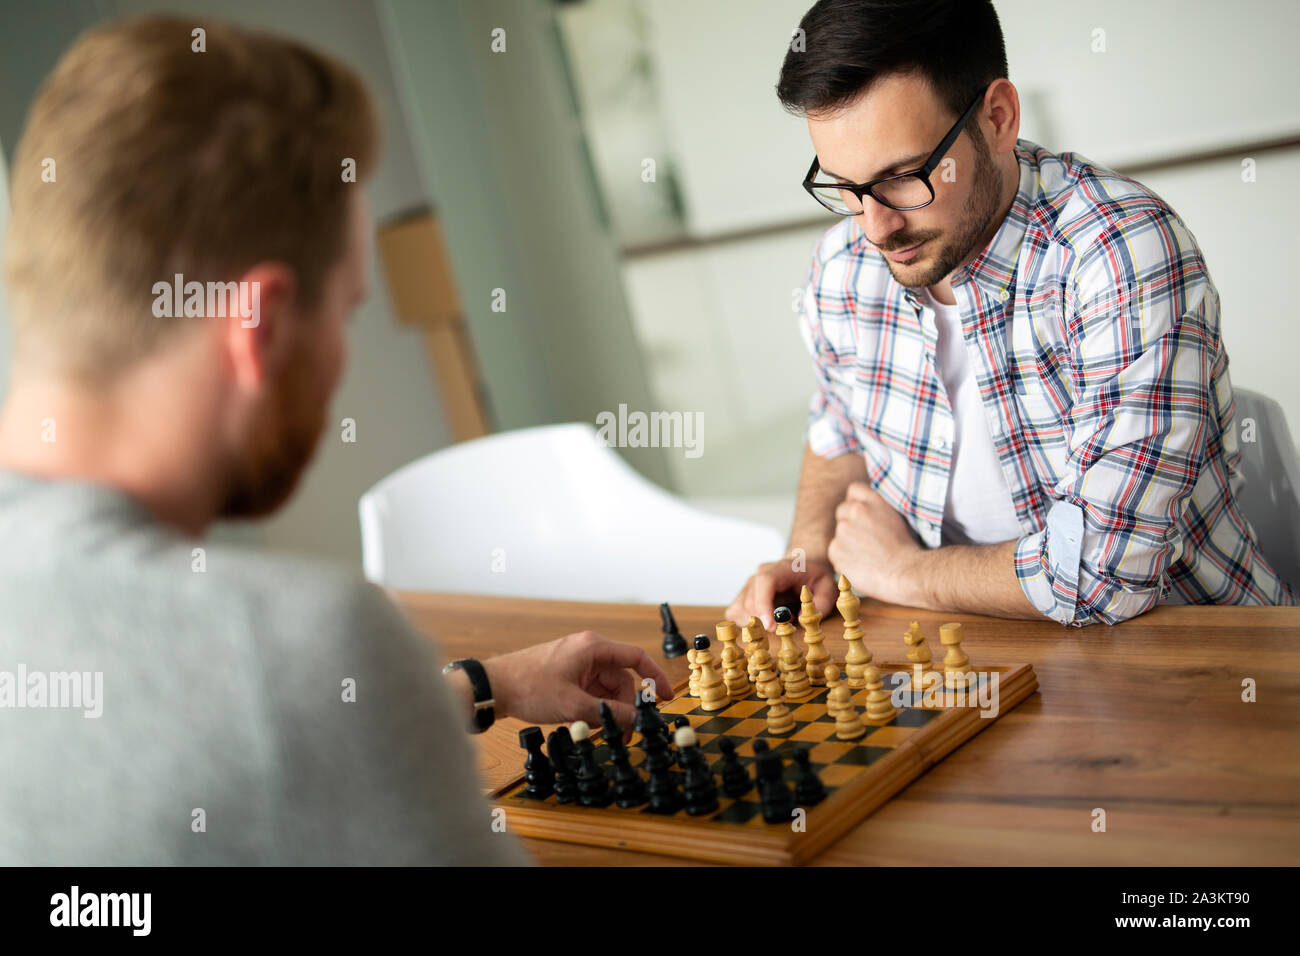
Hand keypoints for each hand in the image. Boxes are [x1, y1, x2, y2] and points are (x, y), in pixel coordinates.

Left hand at [482, 631, 671, 729]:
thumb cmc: (529, 687)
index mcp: (592, 647)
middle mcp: (587, 651)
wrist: (494, 687)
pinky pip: (591, 691)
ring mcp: (576, 663)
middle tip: (625, 733)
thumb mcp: (573, 705)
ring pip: (605, 689)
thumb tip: (636, 720)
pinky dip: (593, 708)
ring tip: (600, 732)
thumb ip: (608, 714)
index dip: (656, 677)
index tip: (667, 697)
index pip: (636, 658)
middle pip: (620, 679)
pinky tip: (586, 724)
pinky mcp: (567, 675)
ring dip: (607, 711)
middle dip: (624, 706)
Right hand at [725, 553, 837, 629]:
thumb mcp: (827, 586)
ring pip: (740, 609)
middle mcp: (758, 575)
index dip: (763, 604)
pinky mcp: (743, 596)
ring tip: (778, 624)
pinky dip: (746, 624)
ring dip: (755, 624)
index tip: (770, 626)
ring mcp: (748, 586)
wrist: (802, 565)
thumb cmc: (815, 577)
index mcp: (779, 568)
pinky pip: (735, 613)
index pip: (764, 582)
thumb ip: (821, 602)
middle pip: (750, 601)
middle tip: (784, 630)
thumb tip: (801, 619)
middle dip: (763, 622)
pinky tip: (765, 623)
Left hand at [826, 482, 923, 602]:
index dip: (857, 503)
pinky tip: (861, 565)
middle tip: (867, 540)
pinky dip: (843, 559)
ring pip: (838, 534)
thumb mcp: (896, 517)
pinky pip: (834, 552)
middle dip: (850, 523)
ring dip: (847, 543)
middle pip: (842, 512)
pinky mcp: (836, 551)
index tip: (865, 517)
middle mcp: (855, 511)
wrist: (905, 573)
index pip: (854, 490)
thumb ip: (876, 508)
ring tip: (867, 555)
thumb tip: (862, 506)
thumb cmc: (906, 549)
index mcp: (872, 500)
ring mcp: (843, 531)